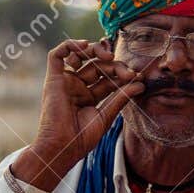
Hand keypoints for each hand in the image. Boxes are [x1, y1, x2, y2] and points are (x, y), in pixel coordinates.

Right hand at [11, 39, 143, 191]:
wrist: (63, 147)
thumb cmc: (82, 138)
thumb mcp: (106, 115)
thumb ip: (121, 97)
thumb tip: (140, 84)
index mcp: (89, 97)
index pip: (108, 78)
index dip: (122, 74)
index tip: (137, 77)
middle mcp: (77, 87)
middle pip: (97, 66)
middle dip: (114, 65)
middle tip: (129, 72)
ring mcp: (65, 82)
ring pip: (81, 57)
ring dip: (95, 51)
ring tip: (109, 56)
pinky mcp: (53, 79)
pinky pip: (57, 55)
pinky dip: (69, 46)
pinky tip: (84, 45)